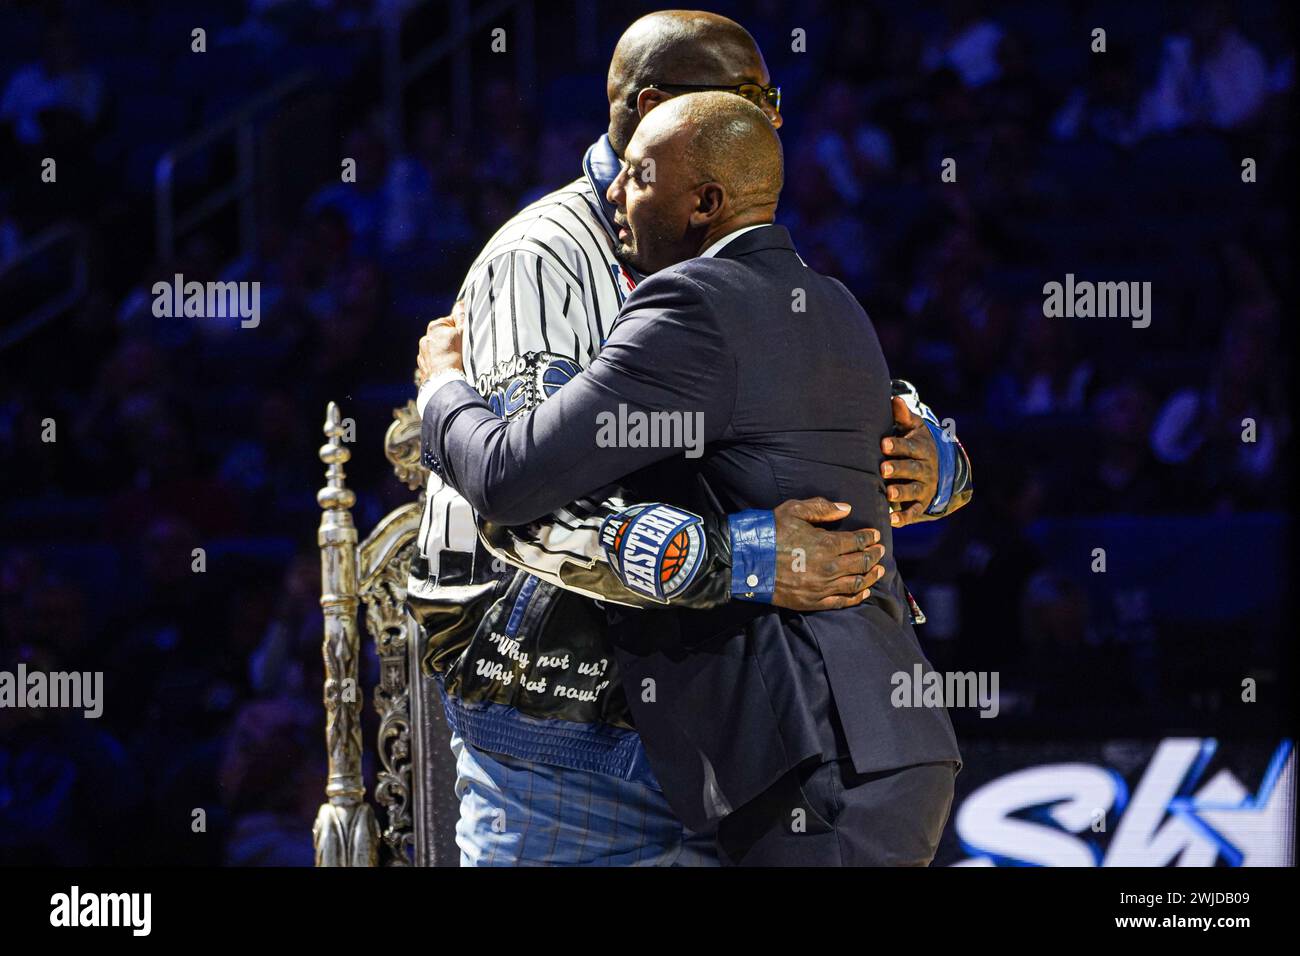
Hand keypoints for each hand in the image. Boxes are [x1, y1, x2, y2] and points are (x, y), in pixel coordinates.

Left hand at [416, 301, 465, 384]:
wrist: (444, 381)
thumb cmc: (455, 355)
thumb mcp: (463, 333)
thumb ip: (461, 316)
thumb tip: (461, 303)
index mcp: (434, 327)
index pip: (451, 322)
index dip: (461, 330)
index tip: (465, 340)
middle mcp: (425, 339)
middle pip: (444, 337)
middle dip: (452, 342)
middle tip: (462, 352)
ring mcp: (422, 354)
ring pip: (438, 351)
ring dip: (445, 354)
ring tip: (455, 363)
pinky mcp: (423, 368)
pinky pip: (433, 364)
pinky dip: (440, 365)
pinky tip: (447, 370)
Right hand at [771, 497, 885, 610]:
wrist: (747, 560)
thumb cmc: (770, 532)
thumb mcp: (794, 510)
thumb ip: (822, 508)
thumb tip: (846, 508)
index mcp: (827, 544)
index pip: (858, 541)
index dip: (869, 538)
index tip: (875, 536)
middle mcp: (830, 567)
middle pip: (861, 562)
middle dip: (874, 555)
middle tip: (880, 552)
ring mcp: (822, 587)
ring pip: (856, 583)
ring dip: (871, 576)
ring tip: (878, 571)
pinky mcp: (813, 601)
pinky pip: (842, 601)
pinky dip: (857, 597)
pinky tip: (864, 592)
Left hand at [881, 396, 938, 527]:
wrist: (937, 465)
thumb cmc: (916, 443)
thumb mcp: (913, 428)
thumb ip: (903, 417)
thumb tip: (895, 399)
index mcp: (922, 448)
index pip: (910, 447)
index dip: (897, 446)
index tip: (883, 444)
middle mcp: (925, 468)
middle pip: (912, 469)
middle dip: (898, 469)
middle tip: (883, 469)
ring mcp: (924, 487)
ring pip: (913, 490)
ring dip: (901, 492)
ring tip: (888, 494)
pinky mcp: (921, 503)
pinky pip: (914, 511)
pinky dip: (904, 517)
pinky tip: (892, 520)